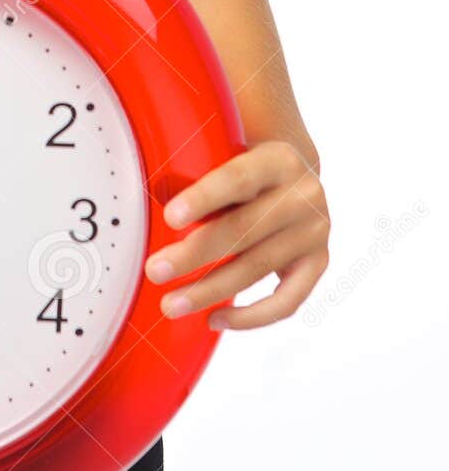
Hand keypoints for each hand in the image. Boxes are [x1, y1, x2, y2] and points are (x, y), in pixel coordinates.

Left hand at [144, 139, 329, 330]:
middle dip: (194, 255)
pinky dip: (250, 317)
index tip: (169, 218)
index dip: (204, 198)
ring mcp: (314, 231)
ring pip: (257, 268)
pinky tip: (214, 319)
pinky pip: (286, 301)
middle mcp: (304, 194)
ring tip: (171, 304)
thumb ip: (200, 165)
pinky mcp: (317, 263)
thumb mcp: (229, 151)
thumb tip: (154, 189)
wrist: (293, 177)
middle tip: (155, 271)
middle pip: (244, 229)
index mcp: (278, 159)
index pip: (238, 178)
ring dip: (210, 291)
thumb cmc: (244, 167)